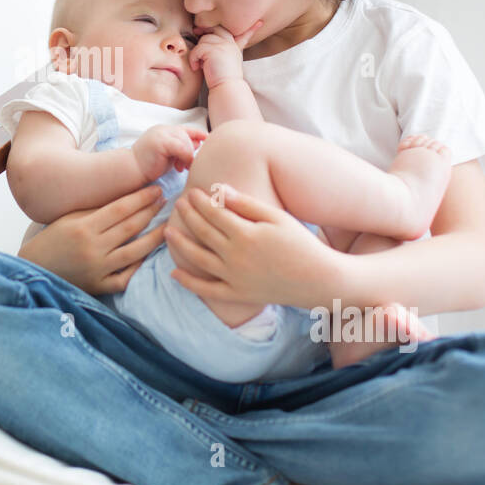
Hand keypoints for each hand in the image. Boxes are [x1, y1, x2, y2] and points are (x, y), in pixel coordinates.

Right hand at [18, 184, 168, 294]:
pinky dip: (139, 265)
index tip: (156, 190)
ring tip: (167, 226)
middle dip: (151, 212)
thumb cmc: (54, 238)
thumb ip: (98, 210)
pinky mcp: (99, 286)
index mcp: (84, 227)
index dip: (141, 198)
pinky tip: (149, 254)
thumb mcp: (71, 218)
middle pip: (130, 228)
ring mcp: (97, 269)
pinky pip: (126, 277)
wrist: (36, 268)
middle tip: (166, 201)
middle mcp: (92, 248)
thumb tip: (130, 199)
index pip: (120, 209)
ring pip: (135, 252)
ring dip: (155, 238)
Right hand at [131, 124, 206, 182]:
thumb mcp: (169, 155)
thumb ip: (181, 148)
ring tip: (182, 168)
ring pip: (185, 141)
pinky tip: (180, 168)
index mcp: (164, 130)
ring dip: (187, 156)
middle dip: (191, 150)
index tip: (207, 140)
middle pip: (187, 135)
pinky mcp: (160, 142)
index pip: (186, 129)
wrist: (131, 170)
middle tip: (187, 165)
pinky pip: (181, 148)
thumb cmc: (150, 165)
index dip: (198, 134)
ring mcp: (161, 134)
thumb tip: (198, 144)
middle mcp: (163, 129)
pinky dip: (185, 158)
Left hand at [164, 182, 345, 308]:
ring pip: (198, 258)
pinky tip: (174, 273)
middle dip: (188, 216)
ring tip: (167, 231)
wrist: (317, 279)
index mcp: (245, 234)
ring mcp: (234, 278)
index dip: (200, 202)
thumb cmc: (300, 243)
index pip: (214, 213)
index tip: (191, 192)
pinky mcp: (237, 295)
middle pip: (203, 232)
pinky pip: (207, 290)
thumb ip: (247, 204)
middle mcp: (235, 256)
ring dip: (180, 244)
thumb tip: (220, 190)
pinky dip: (189, 282)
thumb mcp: (276, 218)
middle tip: (177, 203)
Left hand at [189, 21, 262, 90]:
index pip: (242, 34)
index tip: (260, 23)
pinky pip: (198, 48)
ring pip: (203, 39)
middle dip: (205, 29)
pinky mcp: (214, 50)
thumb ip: (221, 51)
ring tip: (199, 63)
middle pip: (216, 28)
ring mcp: (223, 45)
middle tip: (196, 32)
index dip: (251, 29)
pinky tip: (196, 67)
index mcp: (234, 47)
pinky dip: (193, 58)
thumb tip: (208, 41)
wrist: (225, 87)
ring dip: (197, 52)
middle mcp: (230, 44)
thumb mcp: (226, 62)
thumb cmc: (221, 78)